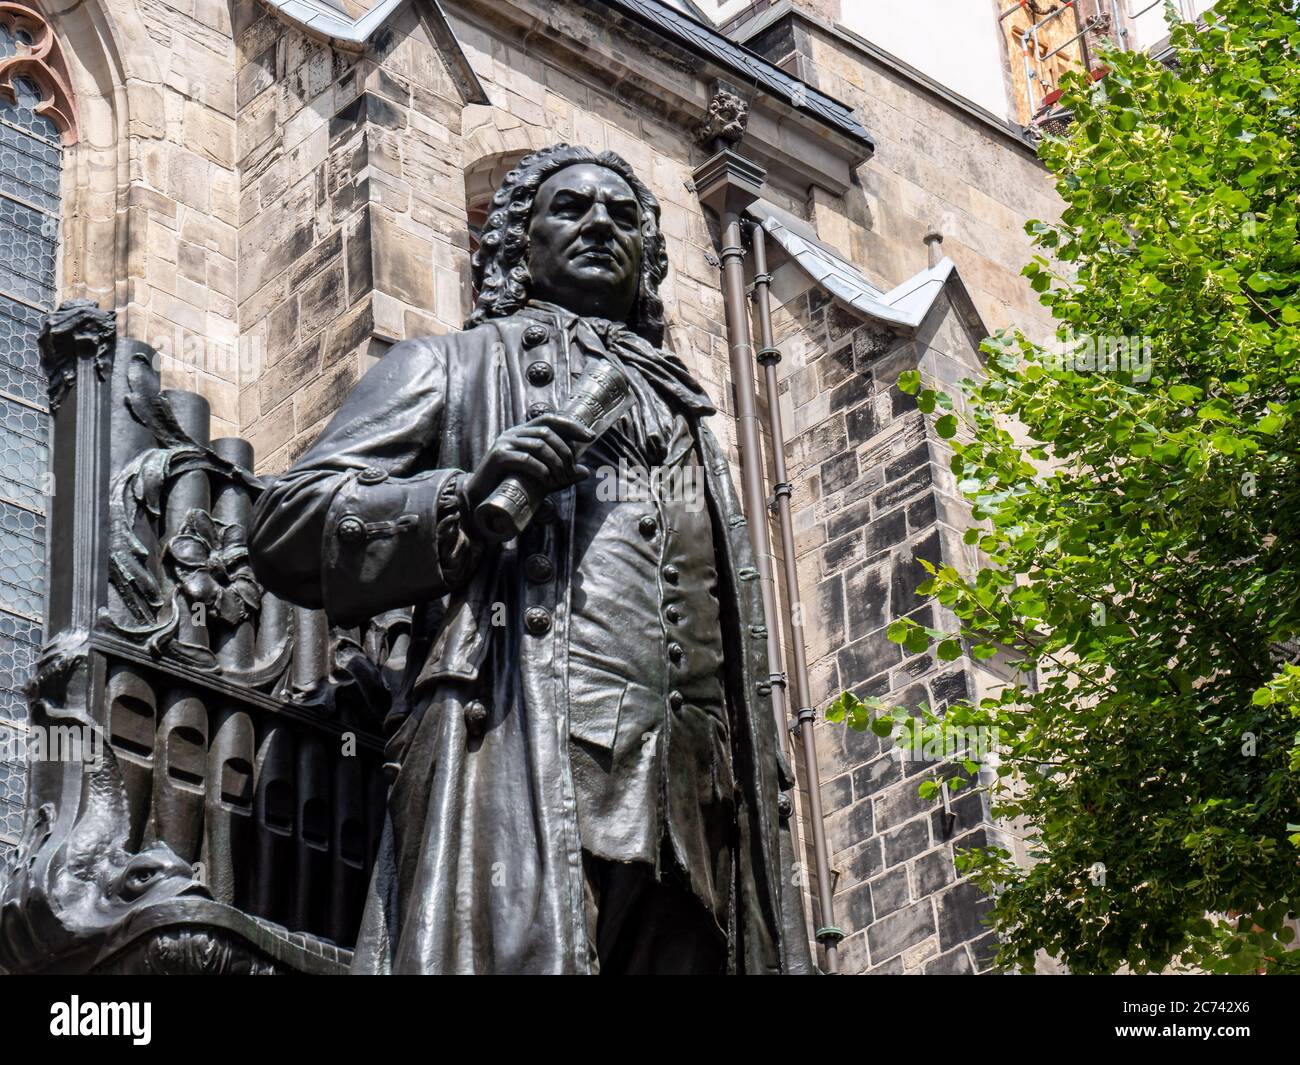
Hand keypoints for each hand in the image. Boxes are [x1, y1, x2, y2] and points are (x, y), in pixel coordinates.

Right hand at [464, 411, 596, 508]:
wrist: (481, 496)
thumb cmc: (513, 485)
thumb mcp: (542, 478)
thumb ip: (562, 474)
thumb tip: (586, 472)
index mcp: (524, 432)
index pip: (551, 419)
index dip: (572, 426)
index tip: (590, 437)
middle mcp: (514, 433)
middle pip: (547, 433)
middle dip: (565, 452)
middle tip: (571, 471)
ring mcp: (505, 443)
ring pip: (539, 445)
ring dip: (556, 463)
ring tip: (561, 479)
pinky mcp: (498, 457)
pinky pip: (525, 459)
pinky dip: (540, 470)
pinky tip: (547, 480)